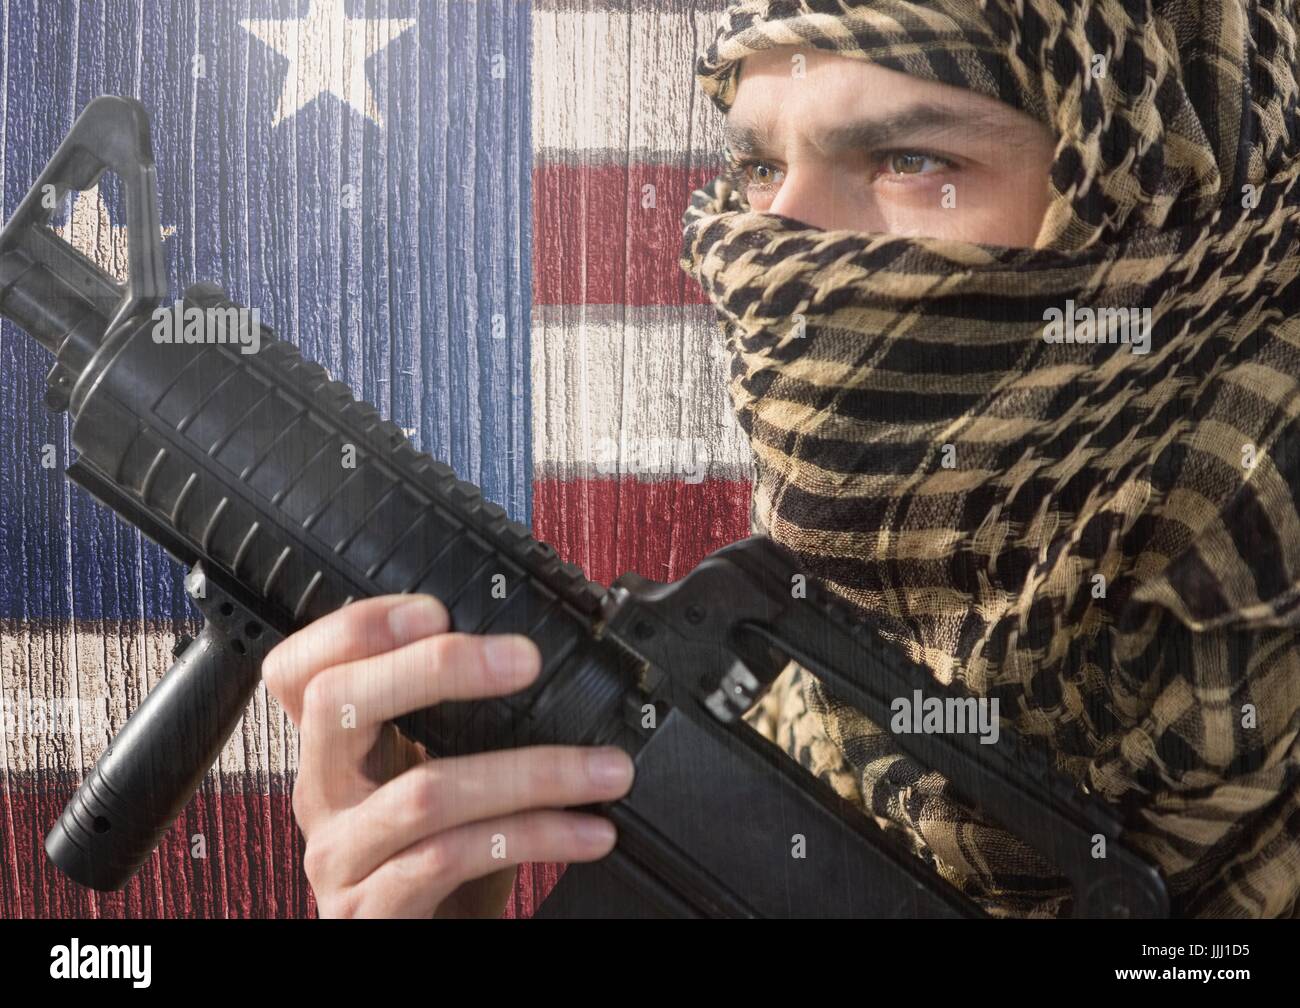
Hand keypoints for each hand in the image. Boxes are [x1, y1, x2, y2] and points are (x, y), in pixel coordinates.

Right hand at [262, 594, 635, 917]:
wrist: (433, 942)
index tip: (436, 607)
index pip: (301, 668)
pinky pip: (451, 858)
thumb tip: (540, 657)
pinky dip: (535, 836)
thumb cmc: (444, 863)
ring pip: (423, 792)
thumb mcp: (448, 776)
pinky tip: (588, 832)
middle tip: (526, 661)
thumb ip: (467, 724)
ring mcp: (340, 855)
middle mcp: (320, 794)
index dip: (355, 627)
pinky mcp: (371, 912)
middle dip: (438, 667)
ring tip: (606, 770)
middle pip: (338, 702)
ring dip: (532, 772)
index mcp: (336, 747)